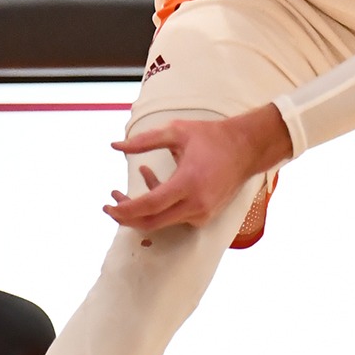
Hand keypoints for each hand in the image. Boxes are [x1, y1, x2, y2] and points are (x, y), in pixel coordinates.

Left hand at [105, 105, 291, 231]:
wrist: (245, 148)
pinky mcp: (205, 215)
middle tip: (109, 206)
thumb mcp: (176, 131)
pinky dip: (160, 204)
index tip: (108, 207)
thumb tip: (115, 146)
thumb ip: (144, 140)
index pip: (149, 206)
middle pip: (152, 222)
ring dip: (143, 207)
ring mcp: (202, 213)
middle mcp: (196, 204)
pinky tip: (153, 179)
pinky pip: (174, 216)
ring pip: (162, 220)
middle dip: (127, 217)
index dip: (125, 210)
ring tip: (131, 182)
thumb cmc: (211, 137)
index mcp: (188, 183)